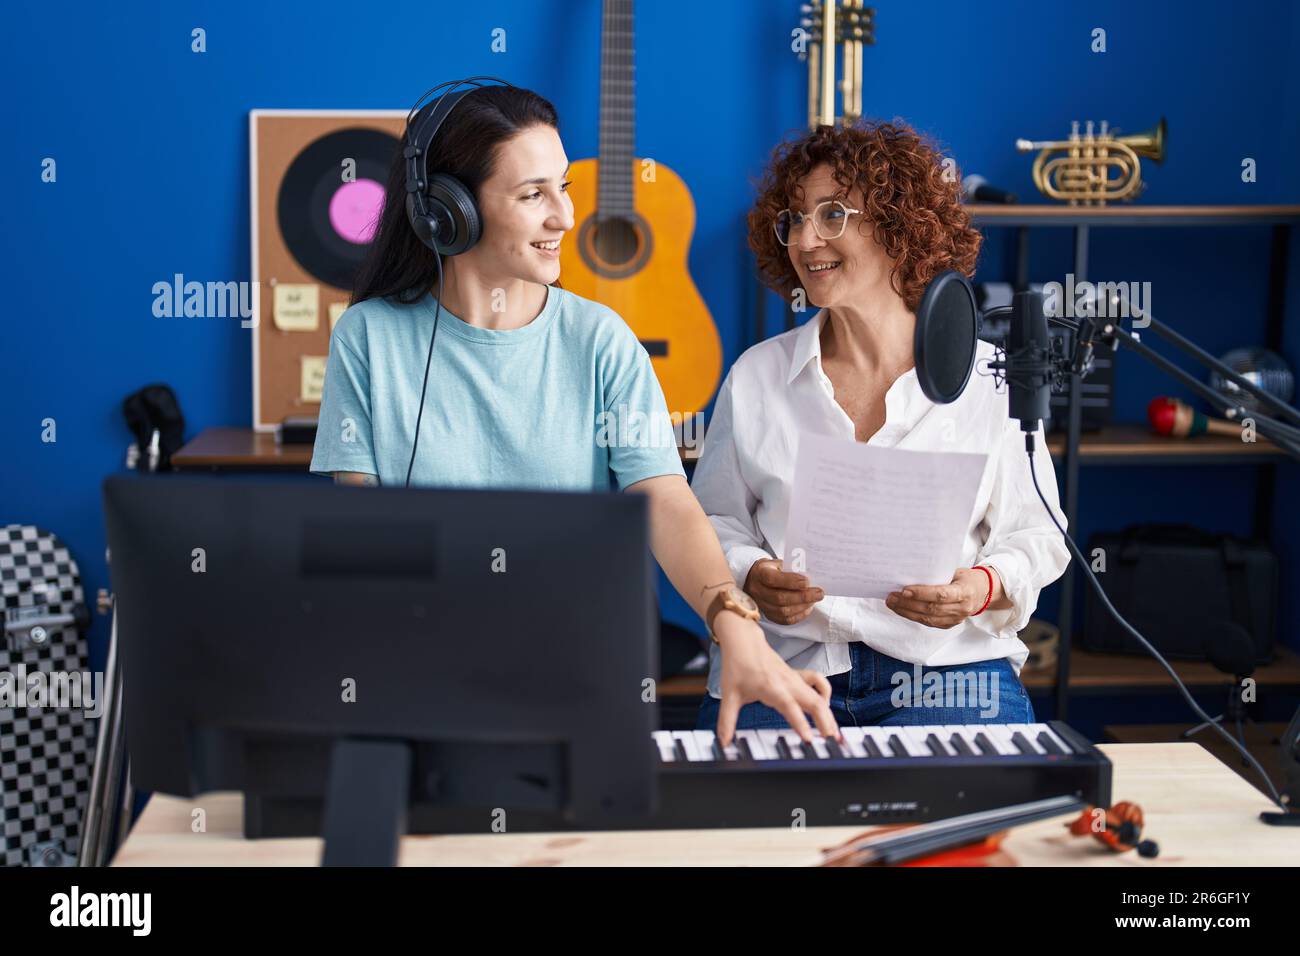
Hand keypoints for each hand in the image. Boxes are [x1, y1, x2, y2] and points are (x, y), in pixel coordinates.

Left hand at [712, 610, 839, 745]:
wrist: (742, 640)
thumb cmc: (736, 665)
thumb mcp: (729, 696)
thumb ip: (726, 721)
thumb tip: (722, 743)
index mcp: (771, 688)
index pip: (790, 708)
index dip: (801, 724)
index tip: (809, 740)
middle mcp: (787, 683)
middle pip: (814, 703)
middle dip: (825, 723)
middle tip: (831, 743)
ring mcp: (794, 678)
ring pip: (819, 696)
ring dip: (828, 714)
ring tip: (834, 734)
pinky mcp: (797, 675)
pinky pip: (817, 681)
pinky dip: (825, 693)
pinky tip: (824, 707)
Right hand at [743, 558, 824, 625]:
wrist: (757, 579)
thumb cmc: (772, 569)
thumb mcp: (778, 563)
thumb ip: (791, 569)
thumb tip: (810, 576)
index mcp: (760, 573)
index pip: (772, 579)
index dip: (790, 581)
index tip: (807, 581)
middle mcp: (758, 590)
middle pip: (779, 598)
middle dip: (802, 596)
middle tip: (819, 593)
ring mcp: (762, 604)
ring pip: (783, 611)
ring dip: (802, 606)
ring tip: (814, 600)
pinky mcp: (768, 615)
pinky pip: (784, 620)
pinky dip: (799, 615)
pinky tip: (807, 608)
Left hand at [884, 566, 1001, 628]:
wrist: (983, 592)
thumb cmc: (966, 578)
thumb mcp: (956, 572)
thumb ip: (938, 574)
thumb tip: (911, 571)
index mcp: (965, 592)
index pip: (940, 595)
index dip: (921, 593)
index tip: (904, 590)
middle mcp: (961, 608)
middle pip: (931, 609)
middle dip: (908, 604)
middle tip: (891, 597)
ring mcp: (956, 619)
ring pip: (927, 619)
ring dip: (907, 612)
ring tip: (892, 603)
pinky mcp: (949, 624)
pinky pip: (928, 623)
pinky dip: (913, 616)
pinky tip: (902, 610)